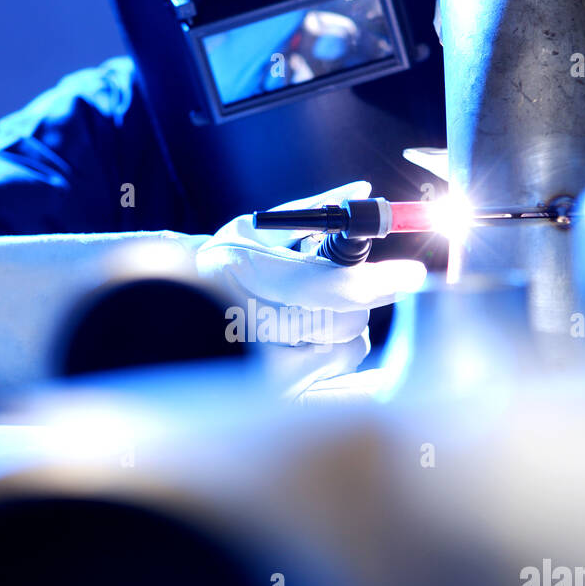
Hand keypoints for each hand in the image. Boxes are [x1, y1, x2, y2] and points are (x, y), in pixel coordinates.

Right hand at [196, 180, 426, 398]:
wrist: (174, 315)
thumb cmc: (224, 264)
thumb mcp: (258, 227)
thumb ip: (313, 211)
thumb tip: (362, 190)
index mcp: (243, 271)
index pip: (332, 286)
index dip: (378, 281)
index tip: (410, 274)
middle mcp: (249, 323)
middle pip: (348, 320)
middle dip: (359, 298)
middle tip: (342, 283)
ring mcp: (260, 367)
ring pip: (349, 347)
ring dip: (345, 325)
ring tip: (308, 310)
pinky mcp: (275, 395)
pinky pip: (336, 370)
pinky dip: (333, 351)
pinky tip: (302, 338)